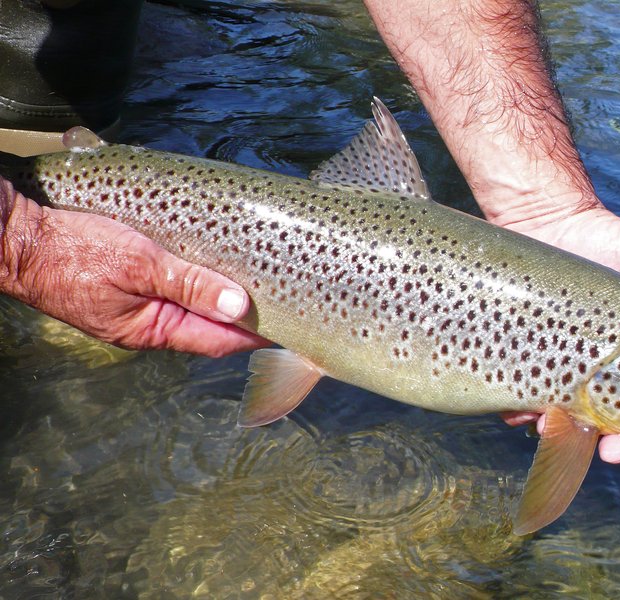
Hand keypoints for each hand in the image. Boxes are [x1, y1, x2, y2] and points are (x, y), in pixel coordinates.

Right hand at [0, 178, 268, 356]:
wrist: (15, 236)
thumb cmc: (72, 250)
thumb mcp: (138, 263)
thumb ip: (190, 284)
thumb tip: (240, 307)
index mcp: (150, 330)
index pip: (217, 340)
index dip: (253, 334)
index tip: (287, 325)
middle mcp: (146, 325)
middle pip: (207, 327)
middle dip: (243, 318)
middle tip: (282, 301)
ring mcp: (135, 308)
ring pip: (191, 308)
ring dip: (220, 298)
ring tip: (257, 283)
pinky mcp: (126, 288)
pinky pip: (171, 291)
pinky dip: (195, 283)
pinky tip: (212, 267)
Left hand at [495, 203, 619, 466]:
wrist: (553, 223)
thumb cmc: (611, 244)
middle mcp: (614, 376)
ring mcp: (573, 374)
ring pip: (580, 427)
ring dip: (581, 442)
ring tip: (580, 439)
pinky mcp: (535, 364)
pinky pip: (532, 402)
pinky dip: (534, 416)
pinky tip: (535, 418)